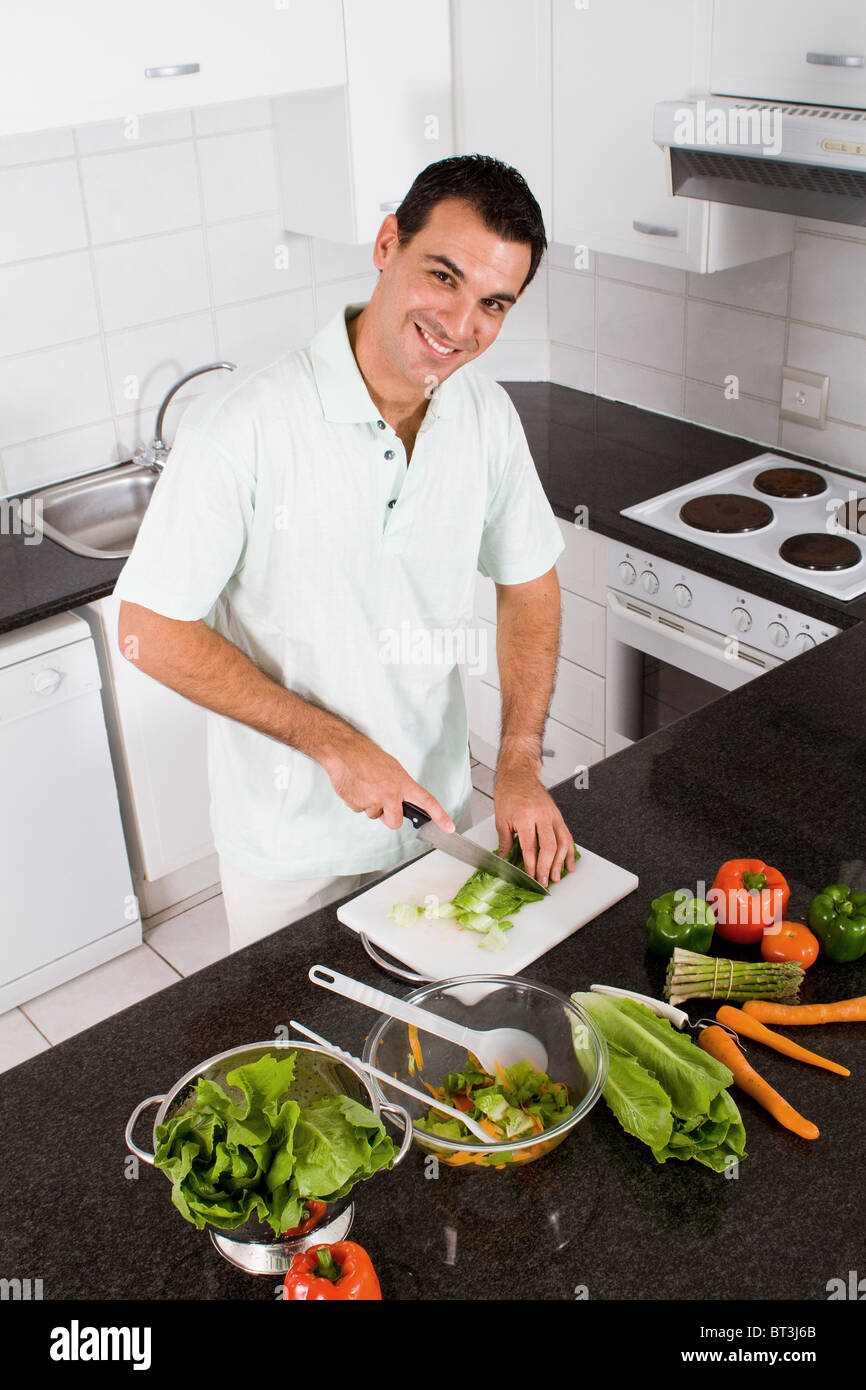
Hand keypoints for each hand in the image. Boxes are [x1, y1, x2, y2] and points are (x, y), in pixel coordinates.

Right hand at [320, 725, 453, 833]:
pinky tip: (355, 786)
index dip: (440, 816)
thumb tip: (400, 801)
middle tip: (381, 802)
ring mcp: (373, 801)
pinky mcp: (357, 805)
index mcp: (402, 783)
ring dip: (369, 805)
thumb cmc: (366, 755)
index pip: (427, 801)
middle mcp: (391, 794)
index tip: (449, 828)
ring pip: (374, 815)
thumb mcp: (391, 768)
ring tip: (364, 785)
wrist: (343, 751)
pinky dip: (357, 801)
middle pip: (394, 822)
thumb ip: (399, 787)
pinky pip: (359, 810)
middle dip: (388, 817)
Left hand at [494, 756, 574, 886]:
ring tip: (556, 876)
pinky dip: (569, 851)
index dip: (531, 865)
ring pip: (562, 842)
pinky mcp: (558, 815)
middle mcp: (541, 815)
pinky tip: (569, 863)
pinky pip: (567, 835)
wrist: (519, 774)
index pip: (530, 846)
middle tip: (544, 880)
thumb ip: (505, 841)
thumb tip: (504, 860)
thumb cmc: (508, 793)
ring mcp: (552, 815)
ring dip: (560, 862)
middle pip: (549, 846)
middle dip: (547, 867)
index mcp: (525, 816)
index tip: (530, 876)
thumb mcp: (501, 819)